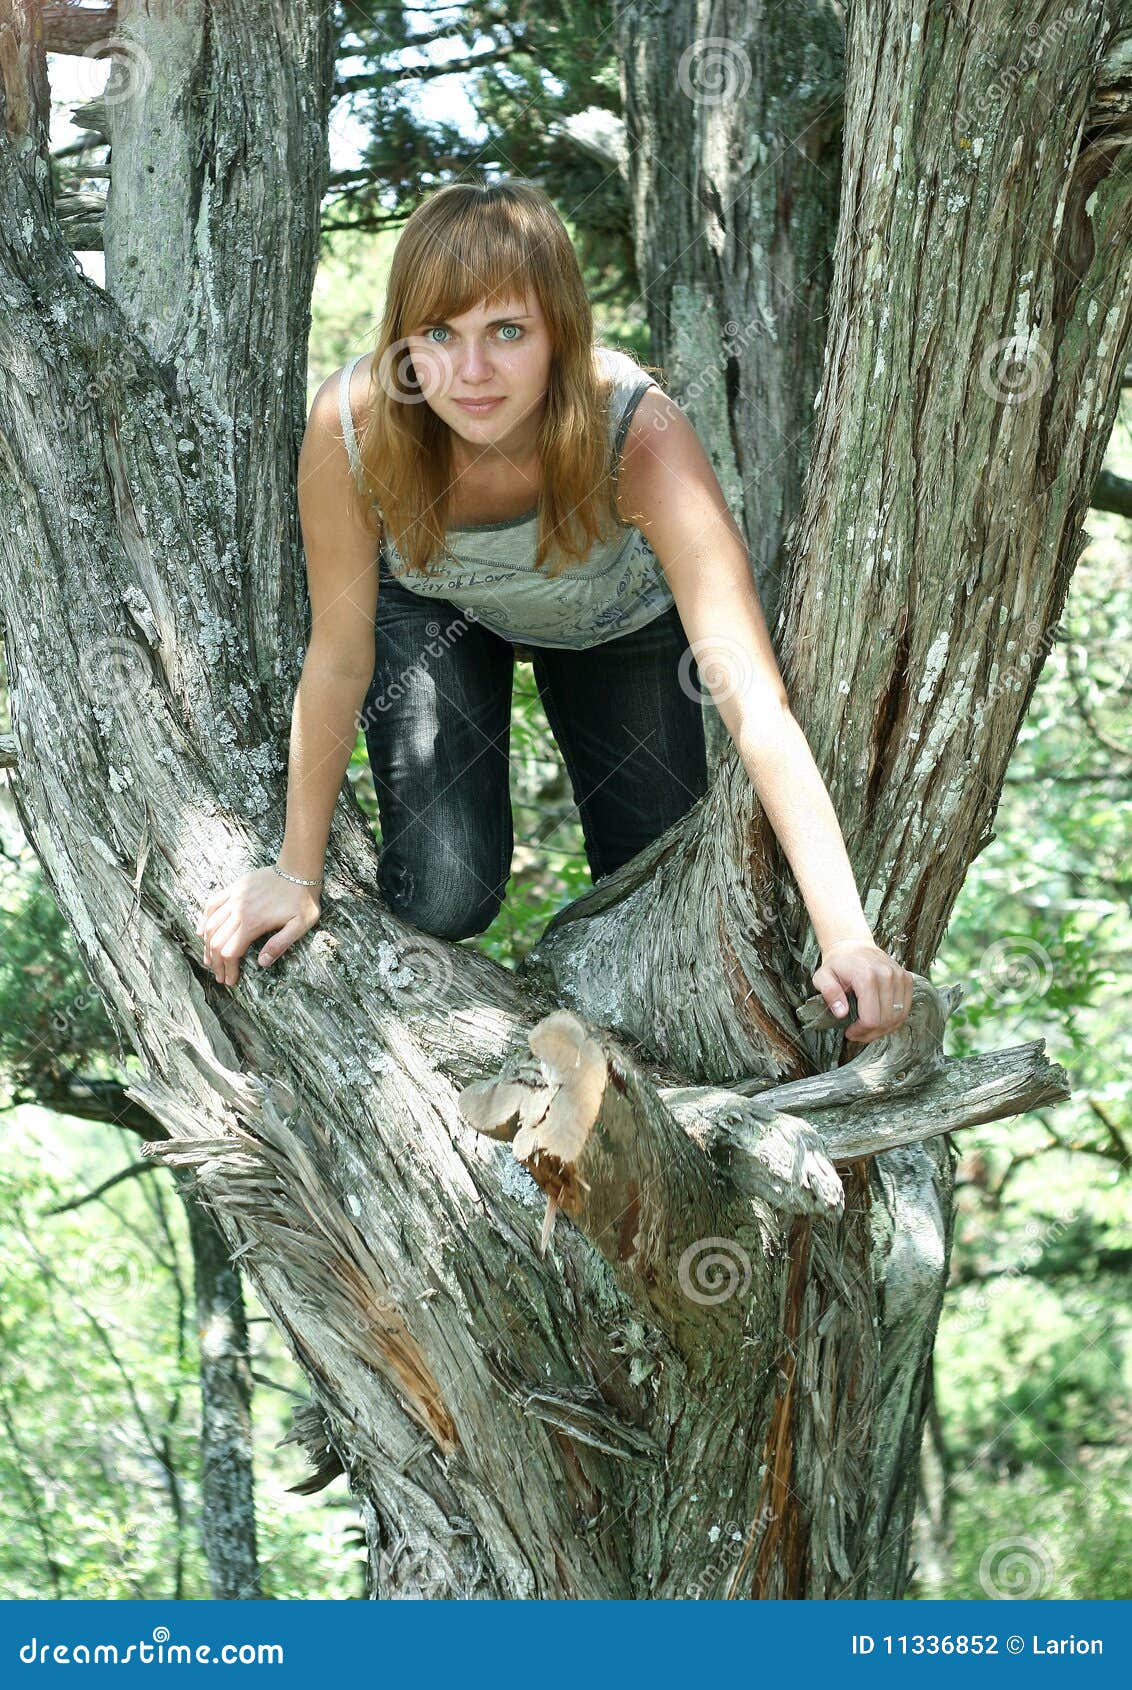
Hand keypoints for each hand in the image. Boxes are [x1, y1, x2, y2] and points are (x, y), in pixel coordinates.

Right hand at [196, 866, 320, 987]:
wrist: (298, 870)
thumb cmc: (302, 900)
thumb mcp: (300, 925)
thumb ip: (280, 944)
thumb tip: (261, 963)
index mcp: (253, 923)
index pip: (231, 952)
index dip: (228, 969)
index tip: (230, 981)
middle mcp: (239, 910)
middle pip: (217, 942)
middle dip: (216, 963)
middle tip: (219, 976)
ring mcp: (234, 898)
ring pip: (211, 925)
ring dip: (207, 945)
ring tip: (209, 960)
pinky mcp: (234, 888)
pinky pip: (212, 903)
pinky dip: (204, 919)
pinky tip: (202, 931)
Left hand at [812, 939, 912, 1044]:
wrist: (853, 945)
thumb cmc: (837, 964)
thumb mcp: (822, 977)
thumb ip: (829, 994)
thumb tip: (841, 1013)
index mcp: (866, 977)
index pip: (870, 1019)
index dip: (860, 1032)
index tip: (849, 1032)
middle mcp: (887, 976)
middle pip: (885, 1021)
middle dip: (870, 1033)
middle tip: (857, 1034)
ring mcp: (899, 976)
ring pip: (898, 1017)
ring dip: (883, 1029)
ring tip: (868, 1029)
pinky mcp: (906, 978)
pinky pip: (905, 1008)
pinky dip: (894, 1019)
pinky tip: (880, 1020)